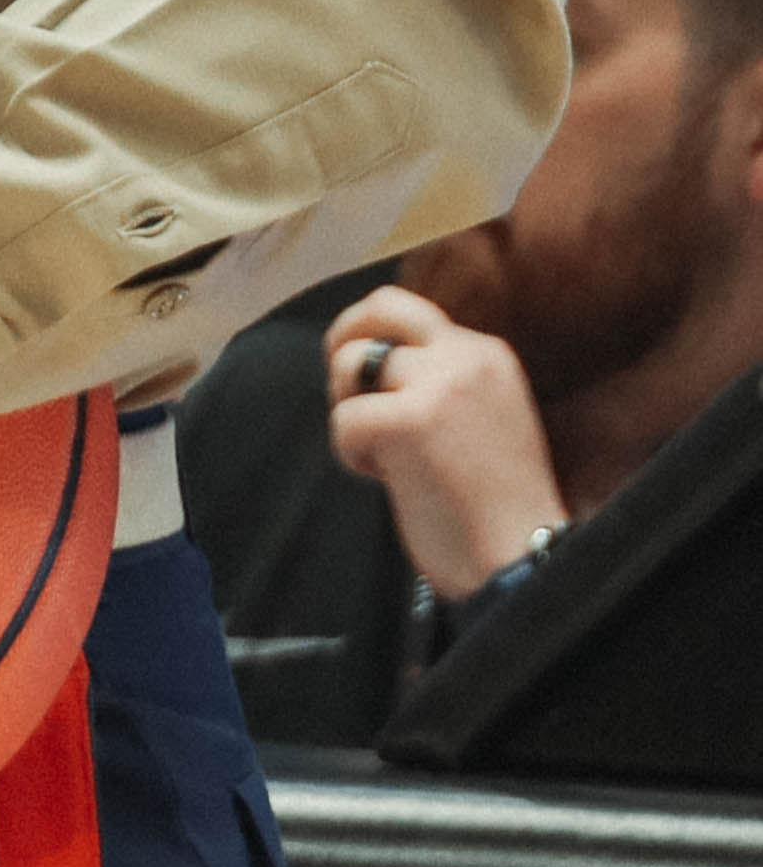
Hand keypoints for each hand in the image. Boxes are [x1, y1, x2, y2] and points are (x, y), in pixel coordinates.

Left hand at [327, 285, 564, 597]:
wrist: (524, 561)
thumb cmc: (494, 506)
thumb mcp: (477, 418)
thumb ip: (436, 382)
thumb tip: (367, 359)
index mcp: (488, 355)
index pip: (411, 312)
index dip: (374, 339)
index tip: (366, 381)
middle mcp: (467, 356)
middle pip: (381, 306)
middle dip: (343, 338)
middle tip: (343, 392)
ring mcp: (440, 383)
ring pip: (349, 362)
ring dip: (347, 410)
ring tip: (382, 454)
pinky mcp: (411, 419)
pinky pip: (343, 418)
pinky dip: (350, 453)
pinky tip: (387, 481)